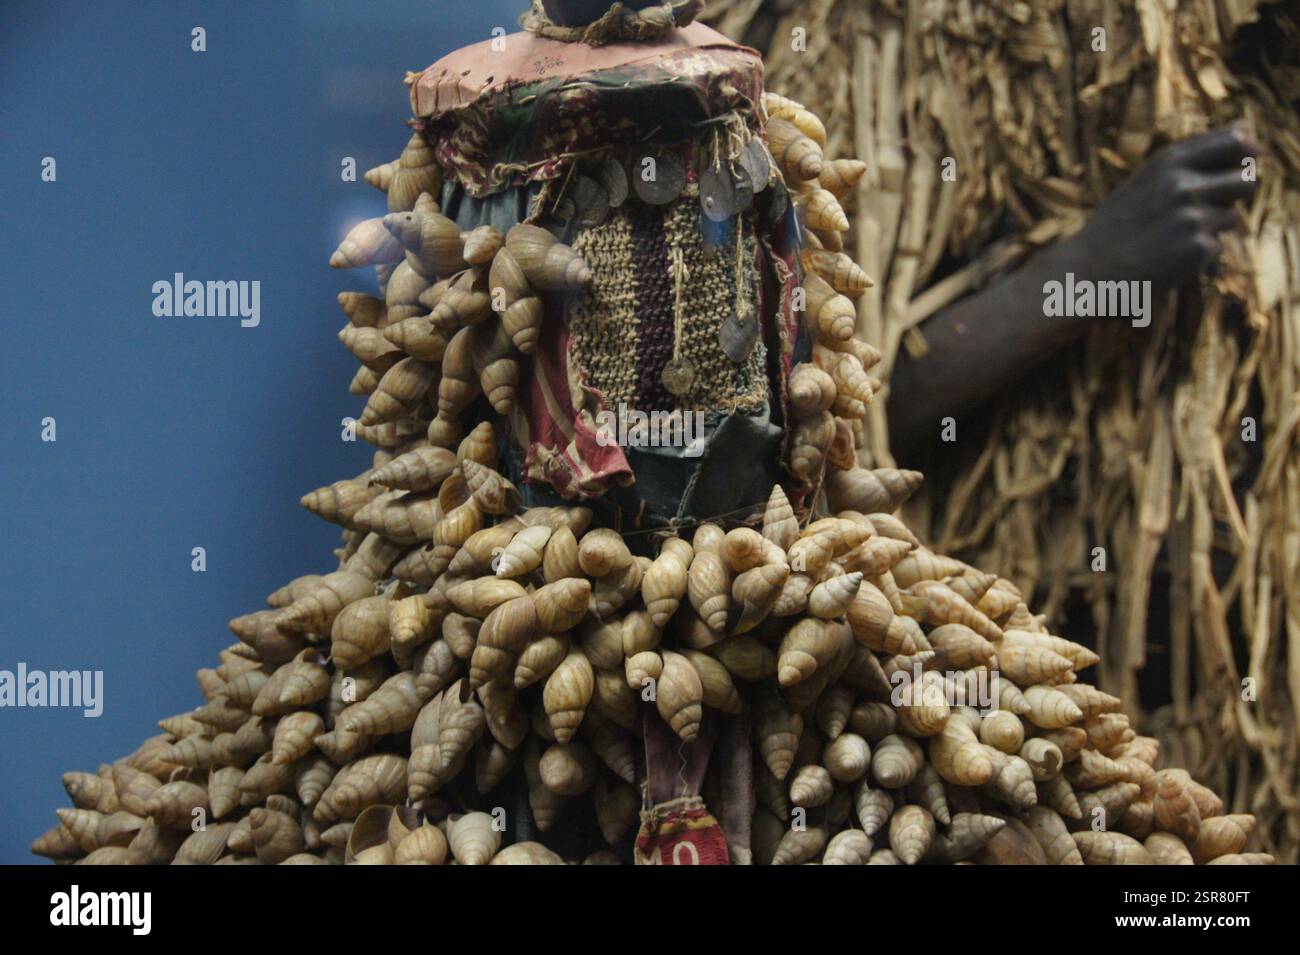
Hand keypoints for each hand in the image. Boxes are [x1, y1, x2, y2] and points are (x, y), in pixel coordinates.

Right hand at [1072, 124, 1258, 290]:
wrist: (1086, 270)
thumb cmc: (1119, 225)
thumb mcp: (1148, 179)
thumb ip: (1192, 158)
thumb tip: (1246, 129)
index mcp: (1169, 160)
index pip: (1237, 140)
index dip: (1246, 153)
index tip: (1242, 164)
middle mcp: (1182, 184)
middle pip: (1247, 180)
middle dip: (1235, 196)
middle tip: (1206, 209)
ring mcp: (1191, 216)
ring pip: (1232, 218)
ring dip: (1211, 230)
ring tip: (1173, 238)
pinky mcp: (1197, 248)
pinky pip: (1219, 249)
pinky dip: (1200, 258)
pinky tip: (1168, 260)